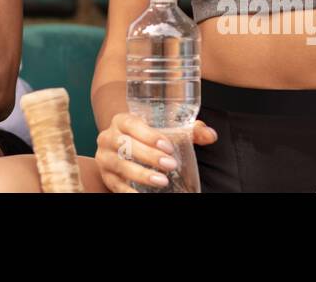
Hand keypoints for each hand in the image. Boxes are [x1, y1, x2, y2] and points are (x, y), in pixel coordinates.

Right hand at [95, 112, 217, 193]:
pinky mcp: (106, 176)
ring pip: (120, 164)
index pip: (132, 124)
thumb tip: (211, 135)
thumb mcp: (165, 130)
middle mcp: (108, 137)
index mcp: (122, 121)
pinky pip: (116, 184)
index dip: (149, 135)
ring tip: (162, 181)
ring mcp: (104, 157)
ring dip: (141, 174)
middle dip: (148, 156)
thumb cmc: (147, 136)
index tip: (168, 146)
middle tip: (170, 165)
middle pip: (125, 145)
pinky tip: (142, 195)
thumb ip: (190, 131)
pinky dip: (129, 191)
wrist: (122, 144)